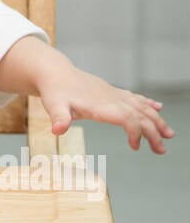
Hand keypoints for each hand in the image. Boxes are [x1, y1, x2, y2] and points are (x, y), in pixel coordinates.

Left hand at [38, 68, 174, 152]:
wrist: (55, 72)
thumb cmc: (54, 91)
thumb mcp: (53, 105)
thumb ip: (58, 118)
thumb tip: (57, 130)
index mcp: (101, 105)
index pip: (127, 118)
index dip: (136, 132)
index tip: (135, 147)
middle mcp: (112, 98)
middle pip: (140, 114)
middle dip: (154, 132)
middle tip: (161, 150)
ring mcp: (113, 94)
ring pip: (141, 107)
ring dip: (156, 120)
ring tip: (168, 135)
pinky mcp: (112, 92)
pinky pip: (134, 98)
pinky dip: (148, 104)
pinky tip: (158, 108)